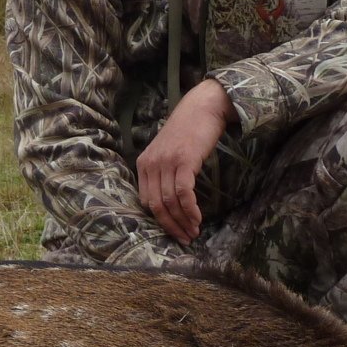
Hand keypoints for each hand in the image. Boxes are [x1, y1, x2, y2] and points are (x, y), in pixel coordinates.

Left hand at [136, 80, 235, 245]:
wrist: (203, 107)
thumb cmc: (189, 130)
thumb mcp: (167, 151)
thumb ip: (163, 172)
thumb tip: (170, 201)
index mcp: (143, 164)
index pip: (145, 201)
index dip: (160, 220)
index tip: (173, 230)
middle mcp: (151, 164)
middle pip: (156, 205)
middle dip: (171, 226)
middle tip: (185, 238)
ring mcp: (166, 162)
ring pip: (170, 202)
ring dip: (183, 221)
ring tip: (194, 231)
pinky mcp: (184, 161)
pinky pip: (184, 193)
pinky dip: (190, 209)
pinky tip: (197, 218)